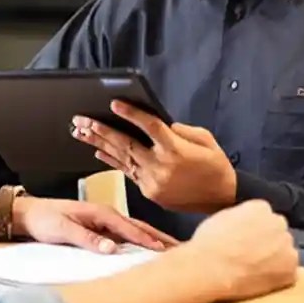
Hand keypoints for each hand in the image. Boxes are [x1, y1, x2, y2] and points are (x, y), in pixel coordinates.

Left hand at [12, 197, 179, 253]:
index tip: (164, 249)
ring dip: (151, 239)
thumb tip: (112, 248)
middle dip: (158, 237)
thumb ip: (87, 238)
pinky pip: (123, 236)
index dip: (147, 239)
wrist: (28, 213)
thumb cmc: (44, 219)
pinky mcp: (98, 230)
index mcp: (100, 213)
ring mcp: (103, 222)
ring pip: (132, 231)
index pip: (129, 228)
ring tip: (169, 249)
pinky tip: (144, 250)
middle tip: (179, 247)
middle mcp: (105, 216)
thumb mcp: (63, 229)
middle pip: (137, 227)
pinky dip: (137, 242)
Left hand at [72, 101, 236, 213]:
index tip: (114, 103)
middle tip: (82, 119)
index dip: (131, 114)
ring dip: (100, 144)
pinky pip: (127, 173)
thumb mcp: (206, 140)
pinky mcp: (149, 192)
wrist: (222, 198)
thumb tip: (159, 124)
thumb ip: (181, 130)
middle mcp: (161, 167)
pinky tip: (98, 152)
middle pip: (126, 144)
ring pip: (122, 159)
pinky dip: (112, 161)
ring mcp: (152, 182)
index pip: (150, 127)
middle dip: (101, 130)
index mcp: (176, 151)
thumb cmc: (215, 166)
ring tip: (82, 132)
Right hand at [187, 200, 298, 300]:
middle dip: (269, 243)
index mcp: (261, 207)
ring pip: (285, 253)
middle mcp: (279, 223)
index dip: (255, 231)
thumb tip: (245, 224)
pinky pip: (288, 275)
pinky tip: (260, 283)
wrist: (211, 268)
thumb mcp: (222, 217)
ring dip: (276, 260)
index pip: (265, 217)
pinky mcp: (290, 271)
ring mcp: (287, 247)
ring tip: (255, 272)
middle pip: (278, 233)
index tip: (246, 241)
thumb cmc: (209, 243)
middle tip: (252, 257)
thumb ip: (241, 217)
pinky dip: (278, 280)